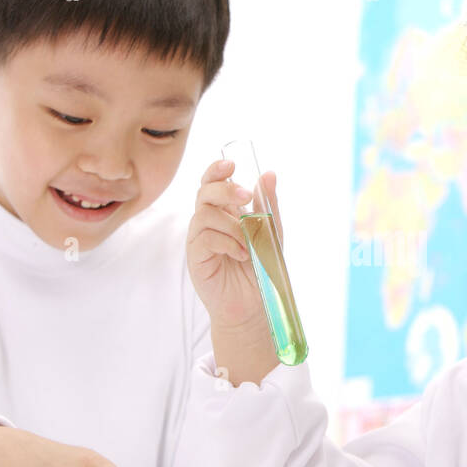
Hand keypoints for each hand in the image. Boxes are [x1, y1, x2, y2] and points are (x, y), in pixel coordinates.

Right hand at [186, 158, 283, 332]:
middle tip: (245, 196)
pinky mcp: (196, 257)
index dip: (217, 170)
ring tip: (248, 243)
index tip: (232, 164)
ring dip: (232, 225)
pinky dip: (227, 243)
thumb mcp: (270, 232)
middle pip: (204, 192)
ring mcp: (199, 239)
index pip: (212, 182)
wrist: (253, 303)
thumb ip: (267, 204)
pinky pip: (205, 239)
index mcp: (224, 211)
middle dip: (224, 188)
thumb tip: (268, 173)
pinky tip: (241, 254)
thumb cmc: (260, 267)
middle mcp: (208, 222)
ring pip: (204, 214)